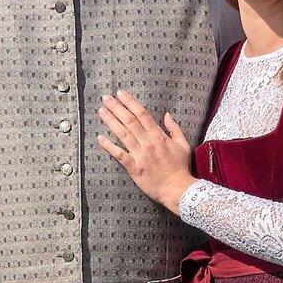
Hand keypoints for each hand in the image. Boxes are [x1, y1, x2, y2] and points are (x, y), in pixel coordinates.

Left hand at [95, 90, 196, 213]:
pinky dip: (109, 146)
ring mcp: (140, 155)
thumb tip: (167, 114)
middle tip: (105, 98)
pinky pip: (119, 155)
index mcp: (159, 135)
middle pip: (129, 120)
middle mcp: (148, 142)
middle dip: (116, 107)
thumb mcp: (183, 145)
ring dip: (111, 121)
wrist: (178, 188)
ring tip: (101, 111)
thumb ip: (174, 128)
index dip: (130, 102)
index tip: (121, 94)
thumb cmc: (181, 167)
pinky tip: (100, 137)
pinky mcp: (134, 168)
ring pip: (123, 134)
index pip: (142, 114)